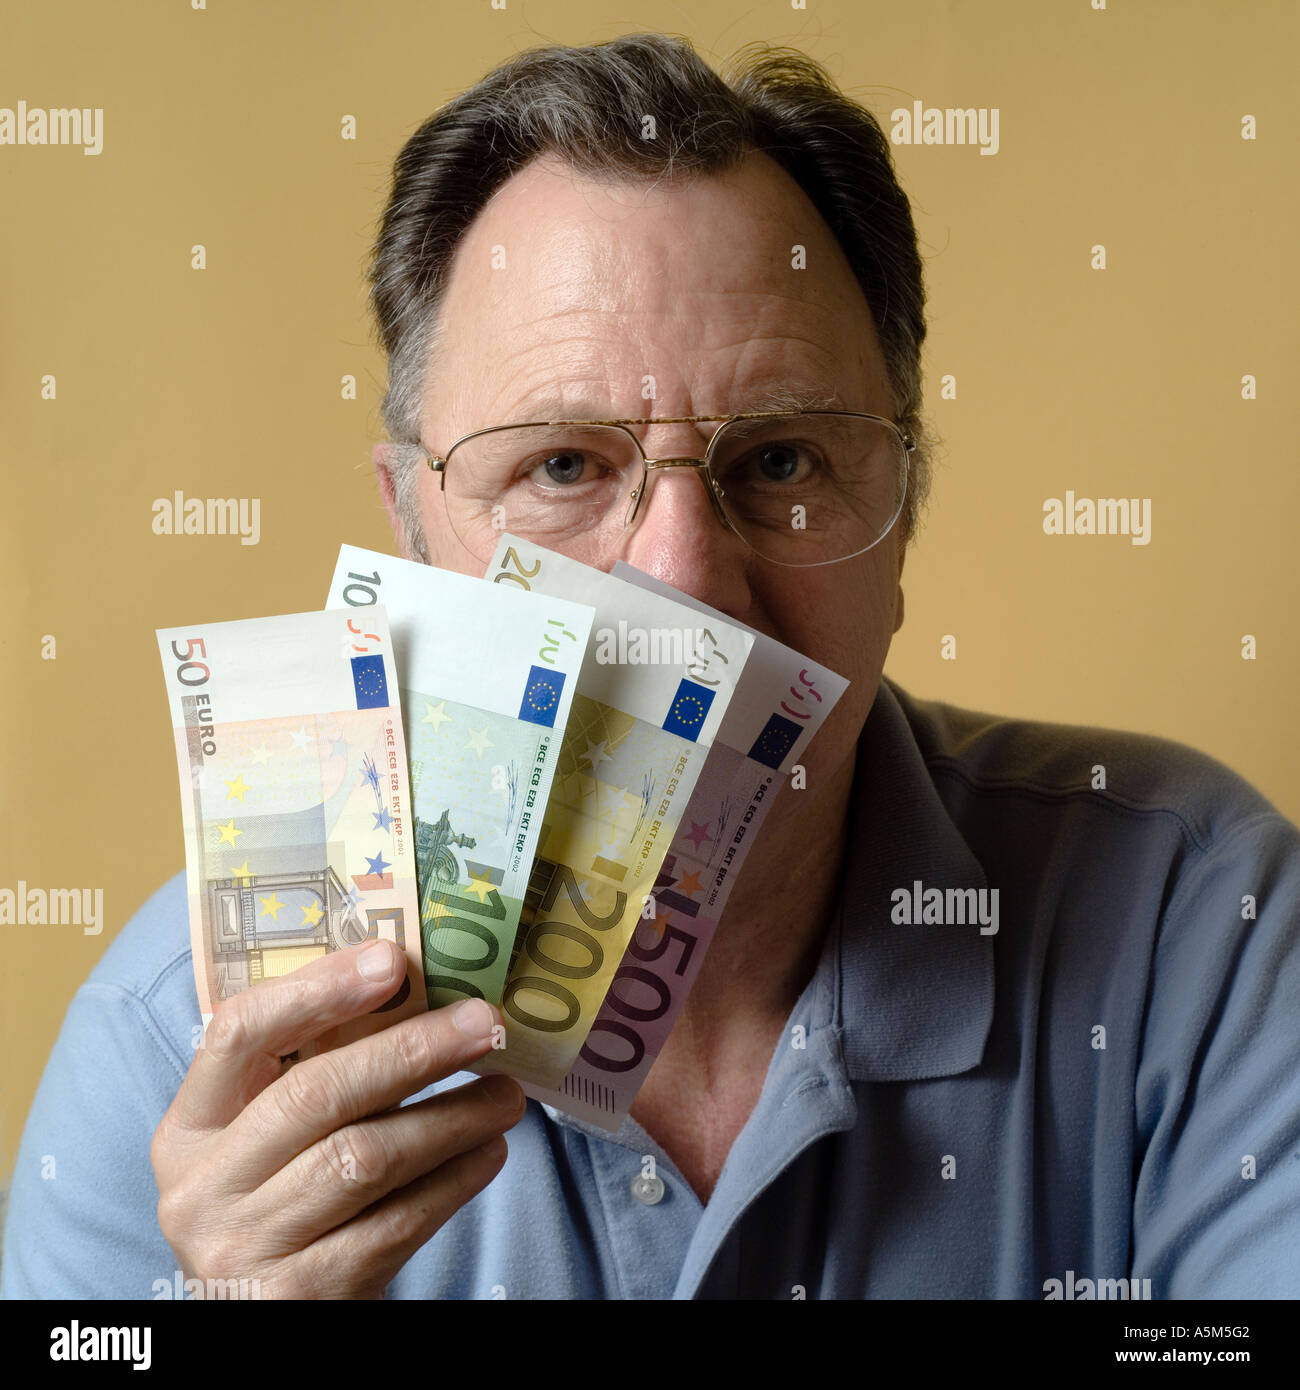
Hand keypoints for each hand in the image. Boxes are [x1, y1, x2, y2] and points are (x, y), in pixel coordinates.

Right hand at [151, 938, 522, 1297]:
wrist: (267, 1319)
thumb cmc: (283, 1205)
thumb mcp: (268, 1140)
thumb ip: (314, 1070)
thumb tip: (411, 984)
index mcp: (189, 1129)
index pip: (239, 1032)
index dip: (318, 989)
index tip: (394, 959)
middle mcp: (203, 1188)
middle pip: (317, 1094)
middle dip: (413, 1050)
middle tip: (486, 1023)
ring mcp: (246, 1247)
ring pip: (364, 1158)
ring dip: (450, 1118)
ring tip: (506, 1096)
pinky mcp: (302, 1295)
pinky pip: (394, 1223)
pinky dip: (453, 1181)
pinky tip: (488, 1153)